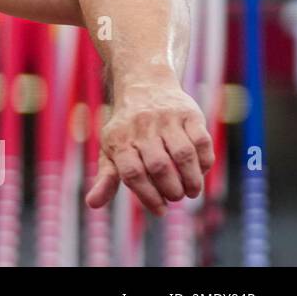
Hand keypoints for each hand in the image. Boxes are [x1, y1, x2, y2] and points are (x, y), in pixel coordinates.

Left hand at [84, 78, 214, 215]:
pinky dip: (205, 161)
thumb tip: (92, 204)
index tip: (160, 210)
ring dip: (191, 179)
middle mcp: (142, 128)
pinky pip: (201, 140)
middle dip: (171, 189)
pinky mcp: (189, 113)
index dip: (148, 196)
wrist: (144, 85)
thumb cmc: (126, 129)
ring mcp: (166, 119)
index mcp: (119, 140)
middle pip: (159, 165)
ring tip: (191, 192)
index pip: (132, 173)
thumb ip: (106, 178)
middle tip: (176, 197)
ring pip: (183, 154)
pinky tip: (200, 172)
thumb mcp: (110, 149)